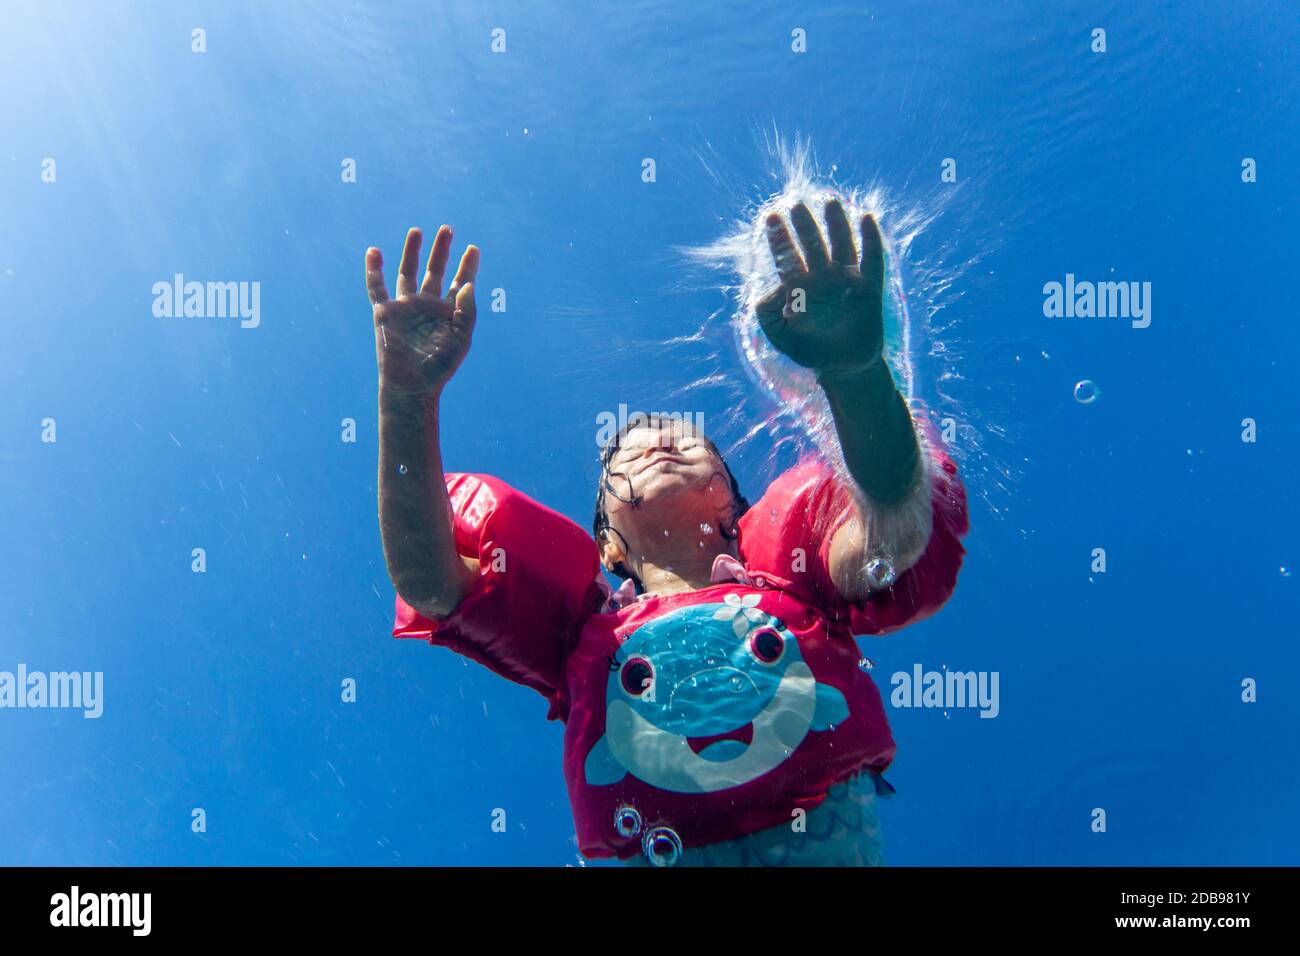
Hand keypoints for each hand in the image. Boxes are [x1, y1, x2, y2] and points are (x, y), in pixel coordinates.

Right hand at [366, 226, 477, 395]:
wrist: (412, 386)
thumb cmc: (439, 366)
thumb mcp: (462, 339)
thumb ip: (466, 311)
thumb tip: (467, 284)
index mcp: (448, 313)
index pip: (459, 283)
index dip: (467, 266)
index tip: (473, 249)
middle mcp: (427, 306)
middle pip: (435, 271)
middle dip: (441, 251)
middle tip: (448, 229)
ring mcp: (405, 307)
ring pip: (408, 273)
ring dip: (412, 252)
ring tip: (417, 231)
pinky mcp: (384, 312)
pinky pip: (376, 287)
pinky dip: (373, 269)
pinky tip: (374, 252)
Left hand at [756, 200, 884, 377]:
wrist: (844, 367)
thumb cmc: (810, 351)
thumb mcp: (779, 335)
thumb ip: (766, 313)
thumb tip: (771, 288)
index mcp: (800, 286)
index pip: (787, 256)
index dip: (779, 237)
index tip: (771, 217)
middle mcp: (822, 277)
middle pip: (812, 243)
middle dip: (804, 224)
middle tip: (795, 203)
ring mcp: (846, 279)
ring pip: (840, 244)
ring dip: (835, 223)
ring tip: (830, 201)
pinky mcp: (869, 287)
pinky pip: (871, 259)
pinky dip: (870, 239)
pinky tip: (867, 218)